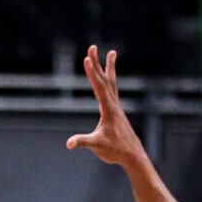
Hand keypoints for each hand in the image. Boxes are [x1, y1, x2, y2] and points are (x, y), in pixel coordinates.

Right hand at [65, 45, 144, 168]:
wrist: (132, 154)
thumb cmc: (115, 150)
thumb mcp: (97, 146)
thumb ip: (83, 142)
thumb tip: (69, 143)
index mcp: (108, 109)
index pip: (98, 87)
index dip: (91, 73)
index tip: (87, 58)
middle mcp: (114, 104)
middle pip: (104, 79)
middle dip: (97, 63)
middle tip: (92, 47)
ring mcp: (116, 106)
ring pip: (112, 82)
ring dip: (109, 67)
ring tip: (111, 53)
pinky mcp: (116, 111)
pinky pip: (113, 90)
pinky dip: (110, 80)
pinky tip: (109, 78)